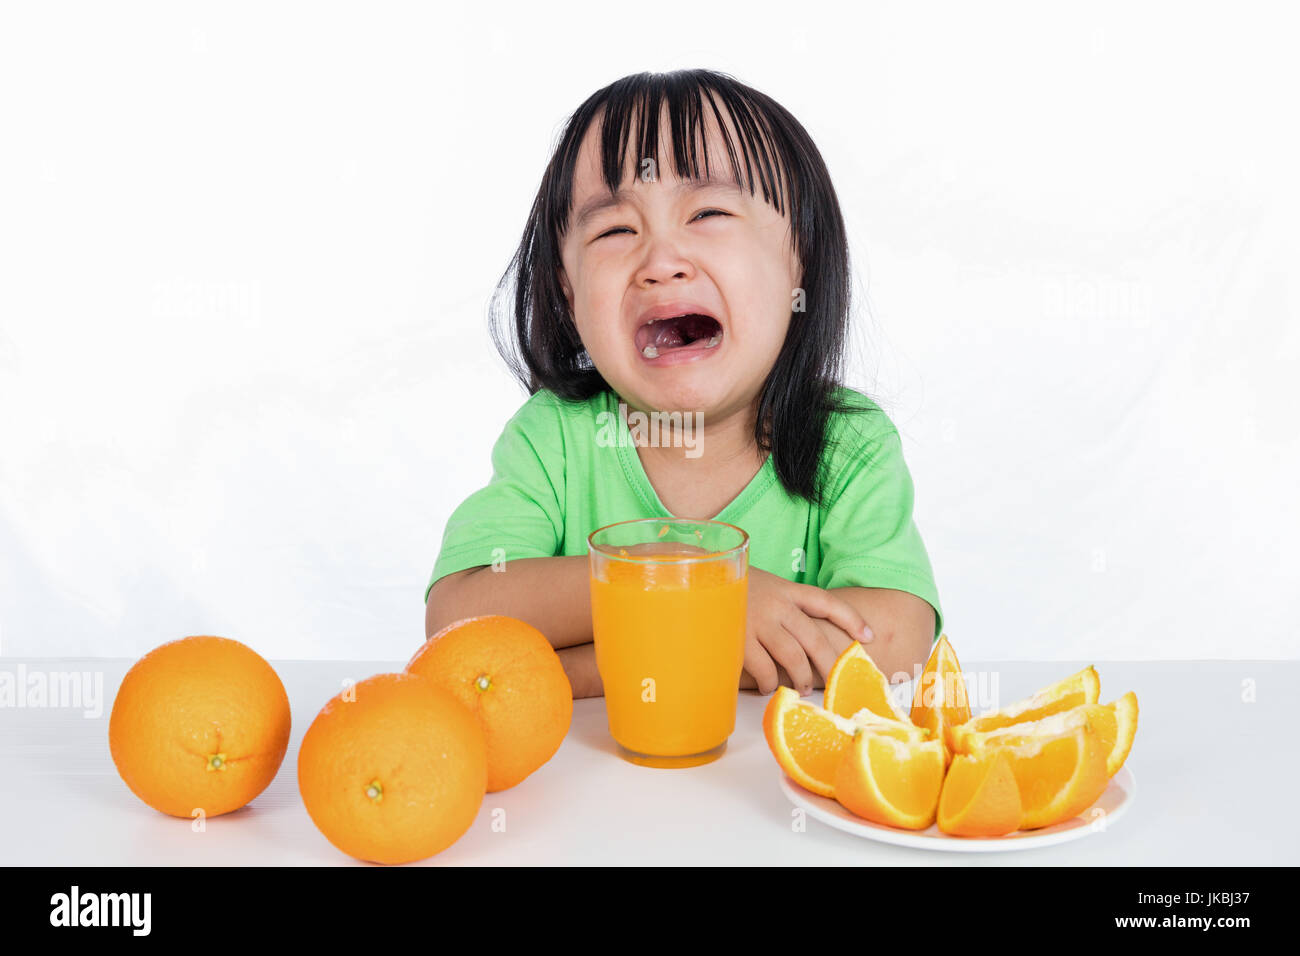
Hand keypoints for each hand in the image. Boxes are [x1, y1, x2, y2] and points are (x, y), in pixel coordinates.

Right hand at [742, 567, 873, 695]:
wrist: (694, 579)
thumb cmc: (730, 589)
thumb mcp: (762, 585)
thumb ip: (783, 604)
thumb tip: (806, 634)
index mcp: (785, 589)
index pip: (826, 602)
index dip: (851, 619)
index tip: (869, 636)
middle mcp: (777, 604)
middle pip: (814, 638)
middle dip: (829, 664)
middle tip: (834, 680)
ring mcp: (759, 622)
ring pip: (793, 657)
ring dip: (802, 678)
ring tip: (803, 688)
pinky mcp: (740, 639)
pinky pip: (765, 669)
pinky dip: (772, 683)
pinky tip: (770, 687)